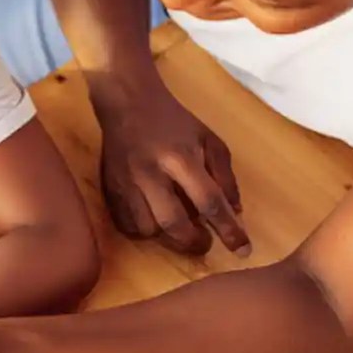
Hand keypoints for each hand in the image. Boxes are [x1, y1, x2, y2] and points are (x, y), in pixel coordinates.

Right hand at [90, 74, 247, 255]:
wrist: (127, 103)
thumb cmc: (174, 121)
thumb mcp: (209, 140)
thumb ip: (225, 176)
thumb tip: (234, 213)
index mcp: (180, 158)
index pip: (208, 202)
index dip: (228, 230)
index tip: (243, 250)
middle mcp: (151, 173)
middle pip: (174, 223)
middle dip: (194, 242)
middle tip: (205, 243)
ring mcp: (126, 183)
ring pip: (147, 229)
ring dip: (167, 236)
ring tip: (177, 227)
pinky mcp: (110, 188)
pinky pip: (126, 224)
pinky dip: (144, 230)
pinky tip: (154, 221)